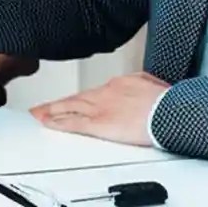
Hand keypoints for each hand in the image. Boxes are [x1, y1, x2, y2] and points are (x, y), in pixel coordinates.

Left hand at [29, 72, 170, 145]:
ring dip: (52, 111)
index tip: (74, 103)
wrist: (168, 110)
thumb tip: (144, 89)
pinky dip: (58, 122)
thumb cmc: (166, 103)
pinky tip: (47, 123)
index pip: (94, 93)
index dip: (81, 99)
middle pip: (76, 99)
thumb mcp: (155, 86)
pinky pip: (73, 122)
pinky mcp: (98, 123)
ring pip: (69, 108)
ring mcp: (100, 107)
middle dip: (58, 104)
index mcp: (120, 84)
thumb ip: (143, 86)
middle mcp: (105, 93)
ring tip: (38, 114)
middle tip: (43, 107)